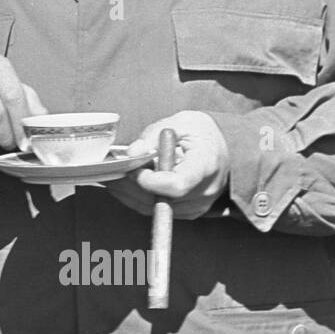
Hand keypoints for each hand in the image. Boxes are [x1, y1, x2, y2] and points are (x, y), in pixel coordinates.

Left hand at [109, 111, 229, 218]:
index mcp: (207, 165)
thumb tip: (132, 153)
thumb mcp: (181, 122)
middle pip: (160, 199)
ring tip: (113, 174)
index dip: (150, 181)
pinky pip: (155, 210)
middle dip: (130, 185)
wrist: (223, 148)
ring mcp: (198, 206)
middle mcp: (205, 191)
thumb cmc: (202, 133)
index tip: (133, 167)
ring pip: (153, 208)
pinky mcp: (188, 212)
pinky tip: (124, 183)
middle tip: (111, 170)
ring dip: (128, 193)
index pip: (177, 185)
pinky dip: (136, 197)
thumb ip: (154, 134)